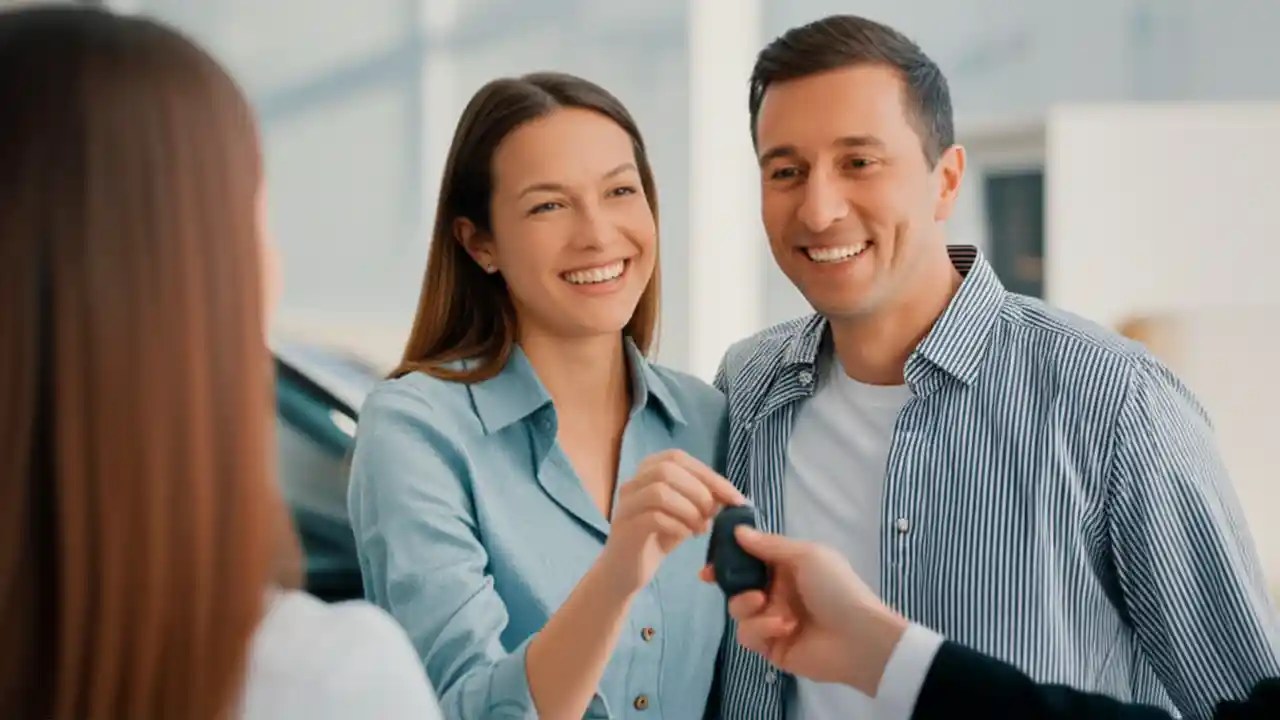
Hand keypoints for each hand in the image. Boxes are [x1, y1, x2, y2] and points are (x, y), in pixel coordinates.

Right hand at [599, 450, 745, 596]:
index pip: (679, 458)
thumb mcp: (686, 515)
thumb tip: (729, 496)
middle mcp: (633, 483)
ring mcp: (626, 505)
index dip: (709, 475)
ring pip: (659, 492)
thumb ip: (703, 502)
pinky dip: (677, 526)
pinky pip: (653, 518)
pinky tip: (686, 535)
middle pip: (667, 469)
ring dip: (688, 509)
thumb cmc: (658, 538)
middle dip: (699, 491)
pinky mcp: (625, 529)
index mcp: (648, 471)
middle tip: (712, 514)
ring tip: (700, 528)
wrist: (627, 571)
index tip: (734, 497)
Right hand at [700, 528, 907, 693]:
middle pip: (737, 585)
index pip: (750, 559)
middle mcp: (777, 593)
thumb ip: (769, 545)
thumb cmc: (835, 588)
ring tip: (766, 605)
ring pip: (738, 610)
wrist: (858, 638)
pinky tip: (784, 627)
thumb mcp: (806, 555)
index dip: (728, 558)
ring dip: (748, 606)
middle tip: (713, 578)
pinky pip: (749, 635)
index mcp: (787, 568)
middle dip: (727, 581)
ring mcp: (772, 620)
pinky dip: (762, 628)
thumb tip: (739, 531)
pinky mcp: (771, 646)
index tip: (709, 556)